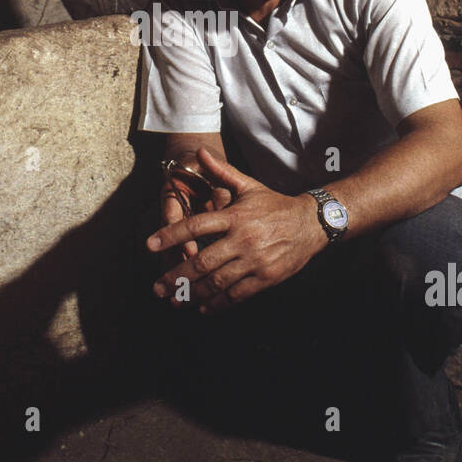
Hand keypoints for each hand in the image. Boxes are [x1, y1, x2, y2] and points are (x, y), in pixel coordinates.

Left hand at [147, 146, 325, 313]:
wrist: (311, 224)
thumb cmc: (275, 205)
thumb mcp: (249, 187)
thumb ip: (222, 172)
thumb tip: (199, 153)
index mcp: (235, 216)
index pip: (196, 226)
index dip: (171, 236)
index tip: (150, 246)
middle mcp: (243, 240)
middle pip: (203, 262)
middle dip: (177, 277)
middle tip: (157, 288)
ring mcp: (255, 261)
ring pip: (218, 282)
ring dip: (193, 294)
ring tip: (176, 301)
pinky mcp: (266, 278)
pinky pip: (238, 294)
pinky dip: (218, 304)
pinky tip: (203, 308)